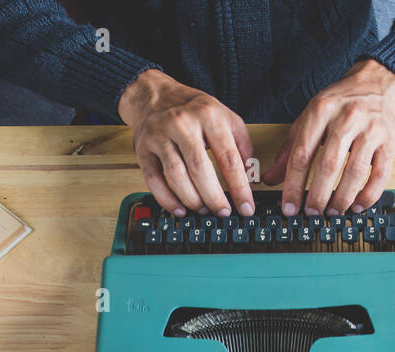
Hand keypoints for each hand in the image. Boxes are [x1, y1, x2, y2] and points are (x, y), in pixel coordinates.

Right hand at [118, 69, 256, 216]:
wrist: (156, 96)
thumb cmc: (194, 111)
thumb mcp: (226, 117)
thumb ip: (243, 146)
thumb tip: (251, 178)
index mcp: (208, 115)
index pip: (228, 158)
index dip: (239, 187)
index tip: (246, 207)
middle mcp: (182, 124)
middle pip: (200, 170)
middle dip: (214, 198)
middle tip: (224, 212)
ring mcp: (160, 137)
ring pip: (177, 177)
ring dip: (193, 200)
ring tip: (204, 209)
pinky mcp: (143, 150)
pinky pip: (154, 181)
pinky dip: (167, 200)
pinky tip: (180, 209)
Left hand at [264, 59, 394, 216]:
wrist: (376, 84)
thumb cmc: (339, 104)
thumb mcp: (309, 119)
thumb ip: (289, 149)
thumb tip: (270, 179)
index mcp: (321, 111)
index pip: (302, 154)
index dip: (293, 185)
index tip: (289, 207)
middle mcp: (347, 118)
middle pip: (329, 165)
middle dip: (317, 196)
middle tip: (310, 214)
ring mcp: (371, 130)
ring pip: (355, 172)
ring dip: (341, 199)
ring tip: (331, 213)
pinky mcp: (389, 142)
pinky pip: (381, 174)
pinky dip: (368, 195)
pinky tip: (356, 207)